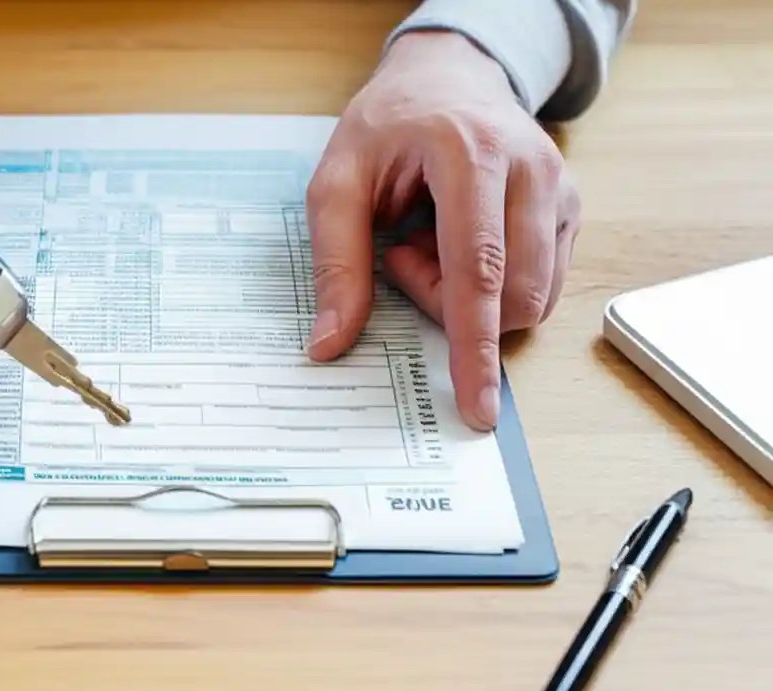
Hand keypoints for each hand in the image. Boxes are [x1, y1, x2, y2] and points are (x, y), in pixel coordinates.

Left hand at [305, 31, 579, 429]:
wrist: (447, 76)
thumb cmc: (388, 126)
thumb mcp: (336, 181)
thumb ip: (335, 263)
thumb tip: (329, 344)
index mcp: (471, 155)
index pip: (479, 271)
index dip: (475, 346)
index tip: (477, 405)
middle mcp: (531, 171)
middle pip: (509, 296)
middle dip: (448, 305)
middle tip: (403, 253)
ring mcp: (561, 190)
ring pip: (530, 298)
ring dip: (470, 296)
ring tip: (431, 240)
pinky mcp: (571, 210)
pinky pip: (539, 285)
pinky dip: (493, 284)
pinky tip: (461, 240)